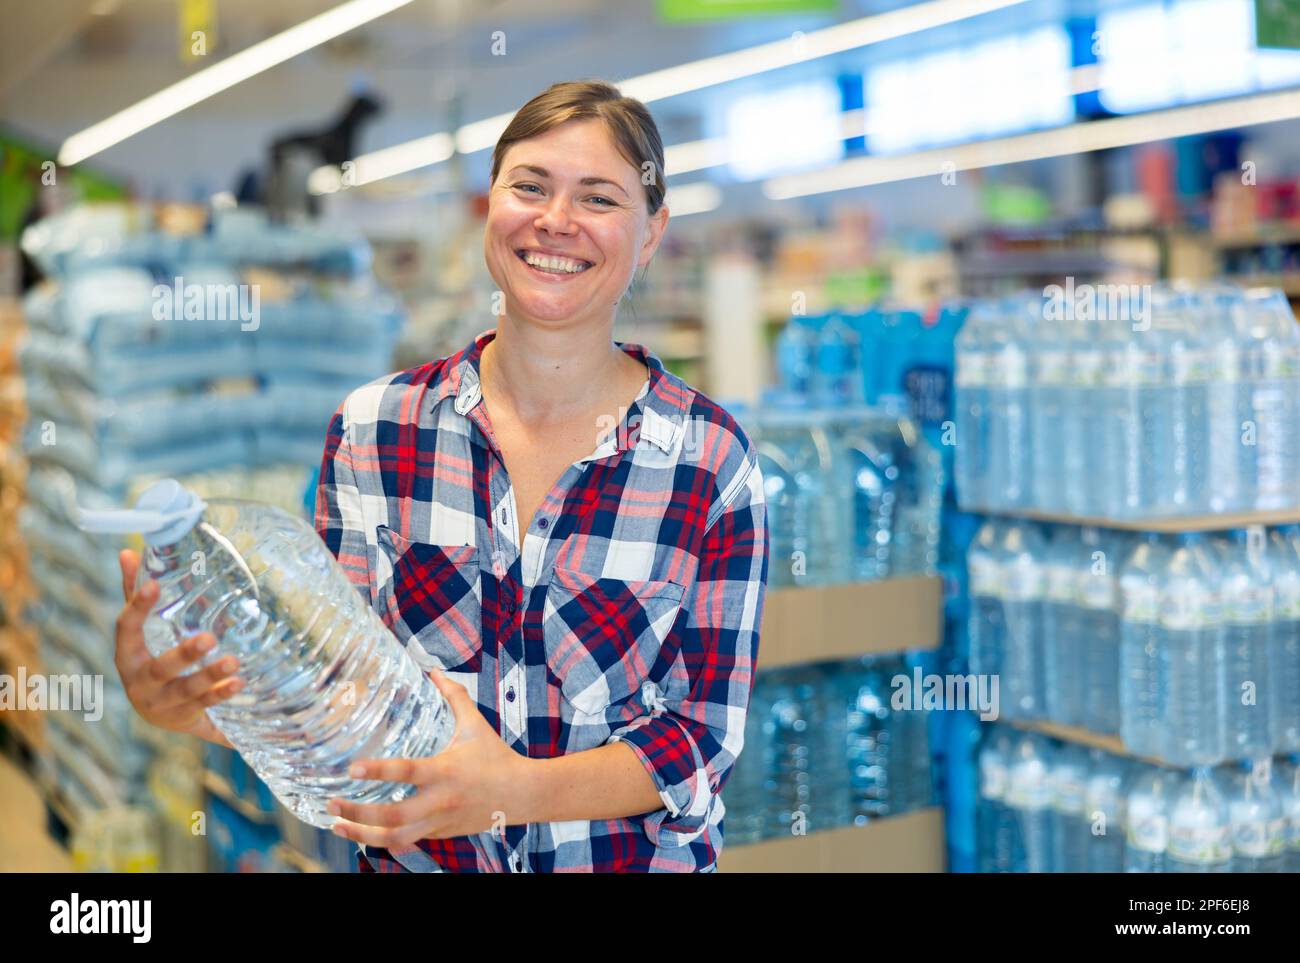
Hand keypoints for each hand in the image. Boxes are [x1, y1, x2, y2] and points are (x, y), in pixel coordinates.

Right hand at [114, 549, 240, 744]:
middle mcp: (141, 683)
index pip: (125, 630)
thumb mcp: (142, 630)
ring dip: (210, 677)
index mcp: (128, 656)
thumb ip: (135, 594)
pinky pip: (205, 708)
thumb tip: (128, 551)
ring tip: (234, 663)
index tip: (155, 585)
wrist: (160, 714)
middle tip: (209, 638)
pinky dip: (221, 696)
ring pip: (187, 692)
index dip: (137, 608)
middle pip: (161, 668)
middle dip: (184, 655)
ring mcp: (163, 703)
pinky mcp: (185, 717)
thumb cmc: (149, 660)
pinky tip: (238, 683)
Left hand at [327, 670, 530, 846]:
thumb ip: (454, 697)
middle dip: (359, 812)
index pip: (407, 772)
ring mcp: (440, 821)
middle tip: (332, 803)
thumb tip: (434, 672)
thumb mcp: (475, 725)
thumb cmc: (497, 756)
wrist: (523, 794)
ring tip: (338, 826)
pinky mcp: (442, 833)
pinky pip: (408, 841)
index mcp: (446, 770)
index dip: (378, 770)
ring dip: (363, 835)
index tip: (352, 768)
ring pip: (397, 837)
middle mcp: (440, 799)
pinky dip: (385, 840)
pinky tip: (364, 835)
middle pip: (394, 815)